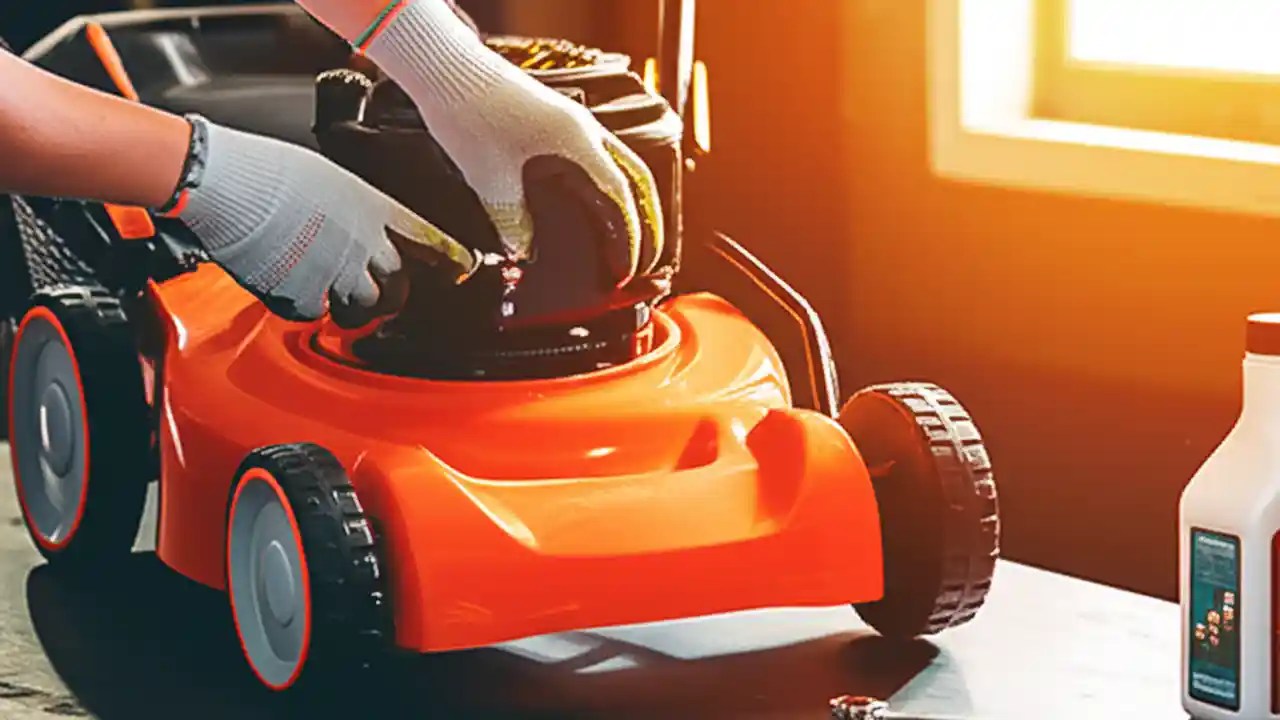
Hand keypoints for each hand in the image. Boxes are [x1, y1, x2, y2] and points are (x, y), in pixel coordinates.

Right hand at [170, 117, 477, 324]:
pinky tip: (289, 285)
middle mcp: (362, 241)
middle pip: (398, 287)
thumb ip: (354, 208)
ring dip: (349, 307)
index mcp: (372, 207)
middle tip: (375, 296)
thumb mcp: (328, 177)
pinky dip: (304, 306)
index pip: (428, 240)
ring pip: (362, 309)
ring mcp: (335, 270)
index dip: (450, 259)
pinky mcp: (302, 293)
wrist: (222, 179)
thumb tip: (359, 226)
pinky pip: (314, 313)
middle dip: (390, 297)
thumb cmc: (264, 170)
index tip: (463, 269)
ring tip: (328, 292)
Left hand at [364, 0, 664, 287]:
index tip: (627, 267)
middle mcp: (585, 130)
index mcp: (577, 142)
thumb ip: (512, 222)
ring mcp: (575, 123)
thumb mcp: (490, 181)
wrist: (448, 71)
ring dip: (631, 203)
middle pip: (636, 179)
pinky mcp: (559, 121)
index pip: (619, 195)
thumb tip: (524, 253)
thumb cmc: (469, 116)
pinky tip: (597, 206)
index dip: (630, 235)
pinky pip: (600, 157)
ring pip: (622, 166)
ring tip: (630, 239)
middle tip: (645, 260)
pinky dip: (609, 186)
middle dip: (647, 222)